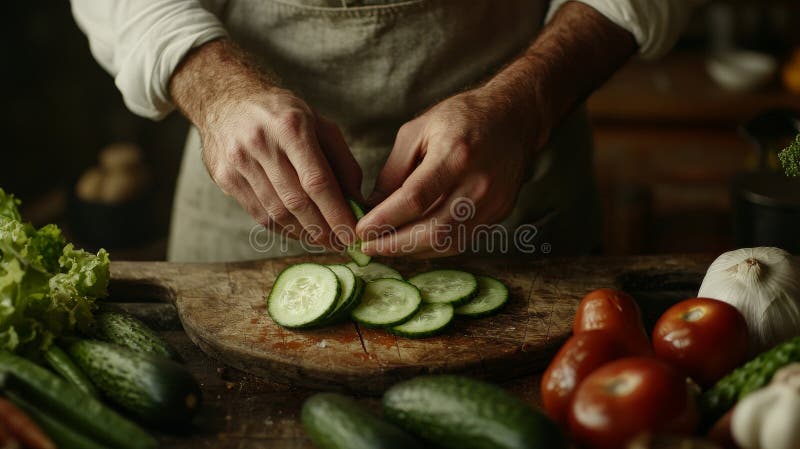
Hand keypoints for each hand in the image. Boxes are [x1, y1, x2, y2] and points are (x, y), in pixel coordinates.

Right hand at [170, 41, 362, 247]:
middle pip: (296, 202)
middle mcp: (261, 144)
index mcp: (290, 127)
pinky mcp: (225, 177)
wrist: (227, 99)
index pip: (317, 181)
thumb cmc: (283, 115)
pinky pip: (258, 214)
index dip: (336, 212)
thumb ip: (342, 162)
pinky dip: (283, 229)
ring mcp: (239, 162)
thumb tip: (357, 203)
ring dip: (304, 233)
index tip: (352, 233)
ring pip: (276, 213)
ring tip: (324, 240)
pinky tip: (299, 231)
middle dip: (323, 229)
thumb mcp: (319, 124)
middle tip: (341, 243)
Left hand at [356, 87, 540, 256]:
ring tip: (387, 247)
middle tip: (369, 248)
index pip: (415, 199)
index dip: (385, 220)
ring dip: (412, 251)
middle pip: (433, 230)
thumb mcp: (418, 131)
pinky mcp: (500, 213)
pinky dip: (433, 246)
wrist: (514, 117)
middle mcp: (478, 183)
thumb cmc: (461, 118)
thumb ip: (393, 171)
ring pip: (448, 243)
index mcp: (455, 155)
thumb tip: (372, 207)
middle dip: (395, 245)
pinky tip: (413, 242)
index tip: (361, 231)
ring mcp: (493, 202)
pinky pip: (461, 241)